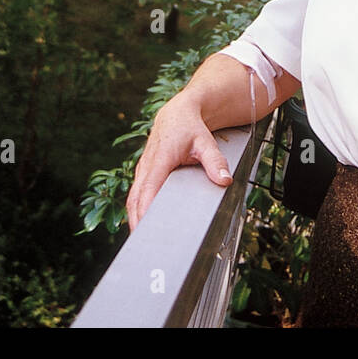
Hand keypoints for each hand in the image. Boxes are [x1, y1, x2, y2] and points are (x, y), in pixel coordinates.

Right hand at [125, 94, 231, 230]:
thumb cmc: (190, 128)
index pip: (149, 188)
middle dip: (137, 221)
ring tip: (140, 241)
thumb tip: (224, 180)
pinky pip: (135, 193)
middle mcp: (147, 165)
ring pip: (133, 197)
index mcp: (160, 159)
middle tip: (142, 245)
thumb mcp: (206, 143)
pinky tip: (141, 224)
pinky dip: (136, 209)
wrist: (178, 114)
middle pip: (136, 198)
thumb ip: (215, 162)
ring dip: (134, 217)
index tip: (146, 226)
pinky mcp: (143, 172)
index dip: (145, 208)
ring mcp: (143, 169)